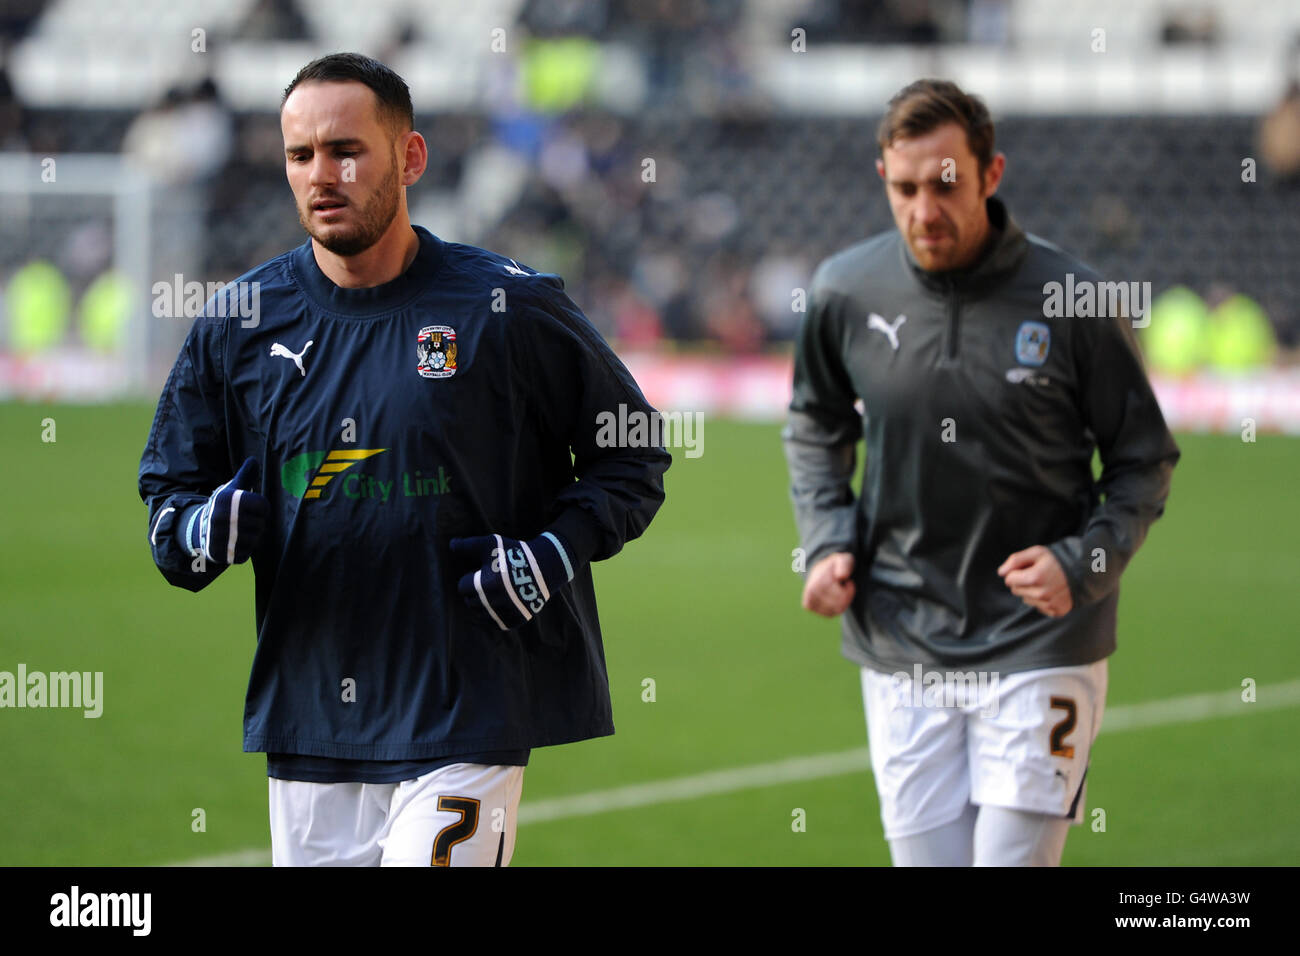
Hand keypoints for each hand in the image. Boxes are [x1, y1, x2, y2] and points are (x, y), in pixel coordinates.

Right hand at [187, 457, 268, 564]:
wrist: (199, 531)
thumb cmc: (223, 508)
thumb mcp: (231, 490)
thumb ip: (245, 476)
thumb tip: (253, 459)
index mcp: (228, 501)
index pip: (263, 505)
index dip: (261, 508)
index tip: (252, 509)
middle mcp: (223, 518)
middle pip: (261, 523)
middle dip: (255, 523)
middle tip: (242, 522)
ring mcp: (222, 537)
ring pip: (255, 539)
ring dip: (250, 537)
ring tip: (237, 532)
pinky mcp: (223, 554)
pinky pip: (246, 553)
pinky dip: (243, 549)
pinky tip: (233, 543)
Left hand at [451, 531, 574, 630]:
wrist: (544, 567)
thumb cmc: (513, 553)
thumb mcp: (491, 544)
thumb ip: (467, 545)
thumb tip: (451, 544)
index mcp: (485, 584)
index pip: (462, 587)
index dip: (471, 578)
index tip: (482, 572)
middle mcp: (494, 602)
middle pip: (470, 602)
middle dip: (476, 592)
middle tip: (490, 581)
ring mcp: (505, 614)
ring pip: (480, 614)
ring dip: (484, 604)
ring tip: (496, 591)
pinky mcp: (514, 621)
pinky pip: (494, 622)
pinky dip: (495, 614)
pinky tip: (503, 601)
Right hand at [801, 551, 855, 616]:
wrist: (820, 568)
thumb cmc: (835, 565)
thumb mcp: (843, 560)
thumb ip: (844, 564)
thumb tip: (841, 576)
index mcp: (818, 582)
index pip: (842, 597)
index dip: (849, 589)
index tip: (846, 580)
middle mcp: (810, 592)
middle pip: (839, 605)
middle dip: (846, 595)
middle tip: (842, 585)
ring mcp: (808, 600)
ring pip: (835, 611)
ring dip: (842, 602)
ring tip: (838, 589)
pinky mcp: (809, 606)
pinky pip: (830, 614)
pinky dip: (835, 607)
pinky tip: (832, 597)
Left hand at [998, 545, 1072, 616]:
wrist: (1086, 572)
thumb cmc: (1059, 560)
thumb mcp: (1037, 552)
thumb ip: (1016, 560)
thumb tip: (1001, 572)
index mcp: (1035, 577)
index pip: (1009, 579)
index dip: (1016, 572)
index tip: (1027, 568)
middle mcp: (1042, 594)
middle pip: (1016, 590)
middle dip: (1022, 582)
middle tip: (1036, 574)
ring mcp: (1050, 604)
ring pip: (1026, 600)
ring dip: (1031, 591)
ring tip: (1046, 582)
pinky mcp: (1056, 611)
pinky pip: (1038, 607)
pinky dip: (1042, 600)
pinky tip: (1052, 591)